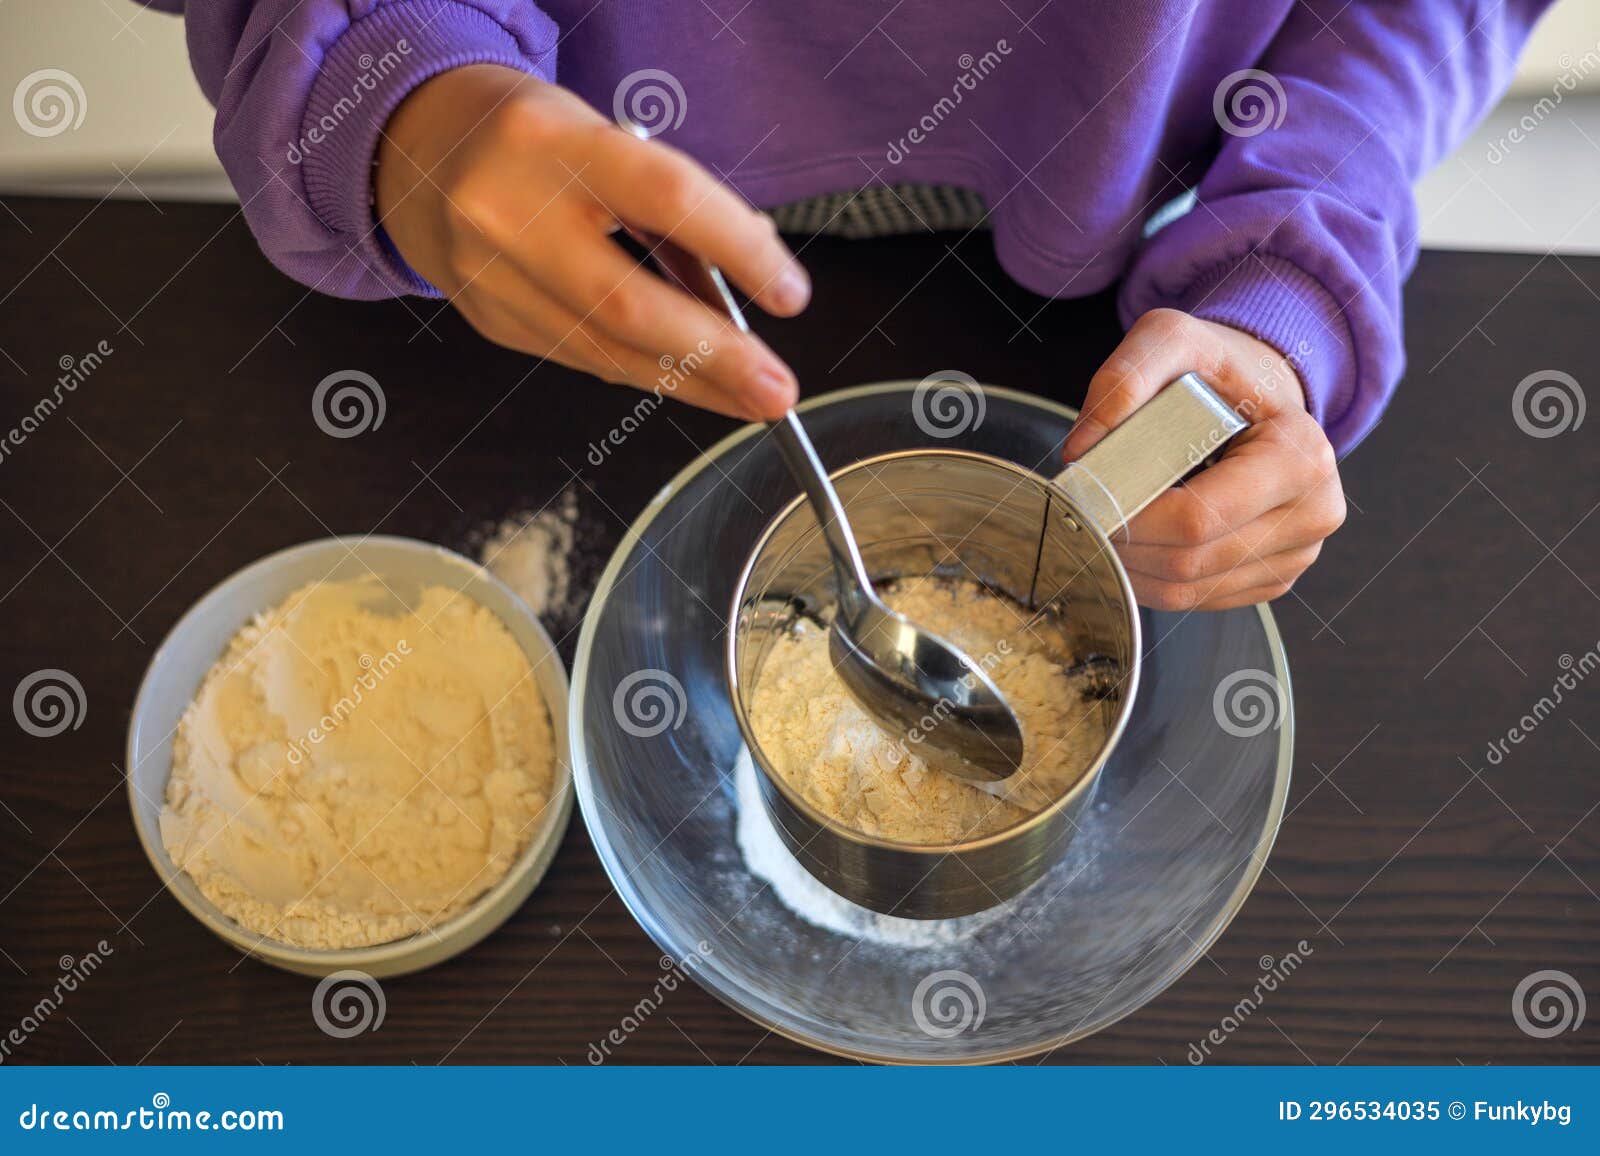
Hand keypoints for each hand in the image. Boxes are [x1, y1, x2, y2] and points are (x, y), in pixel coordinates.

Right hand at [375, 65, 808, 419]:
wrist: (416, 151)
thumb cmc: (533, 139)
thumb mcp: (605, 137)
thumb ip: (674, 204)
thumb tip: (755, 274)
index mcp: (554, 144)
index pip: (666, 199)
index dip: (738, 252)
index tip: (790, 295)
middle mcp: (511, 213)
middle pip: (629, 305)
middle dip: (716, 358)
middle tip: (777, 391)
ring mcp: (492, 277)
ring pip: (606, 351)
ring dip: (691, 384)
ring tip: (752, 399)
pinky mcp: (491, 321)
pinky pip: (584, 359)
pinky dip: (646, 373)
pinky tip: (692, 384)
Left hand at [1062, 310, 1345, 610]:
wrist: (1259, 396)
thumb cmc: (1217, 370)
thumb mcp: (1171, 340)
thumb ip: (1124, 378)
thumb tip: (1082, 450)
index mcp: (1300, 455)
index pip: (1196, 517)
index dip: (1130, 518)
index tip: (1088, 499)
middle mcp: (1314, 512)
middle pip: (1189, 560)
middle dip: (1124, 545)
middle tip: (1084, 516)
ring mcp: (1298, 554)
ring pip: (1189, 591)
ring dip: (1132, 569)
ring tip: (1105, 528)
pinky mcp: (1274, 579)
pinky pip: (1198, 601)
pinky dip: (1153, 581)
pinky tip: (1137, 545)